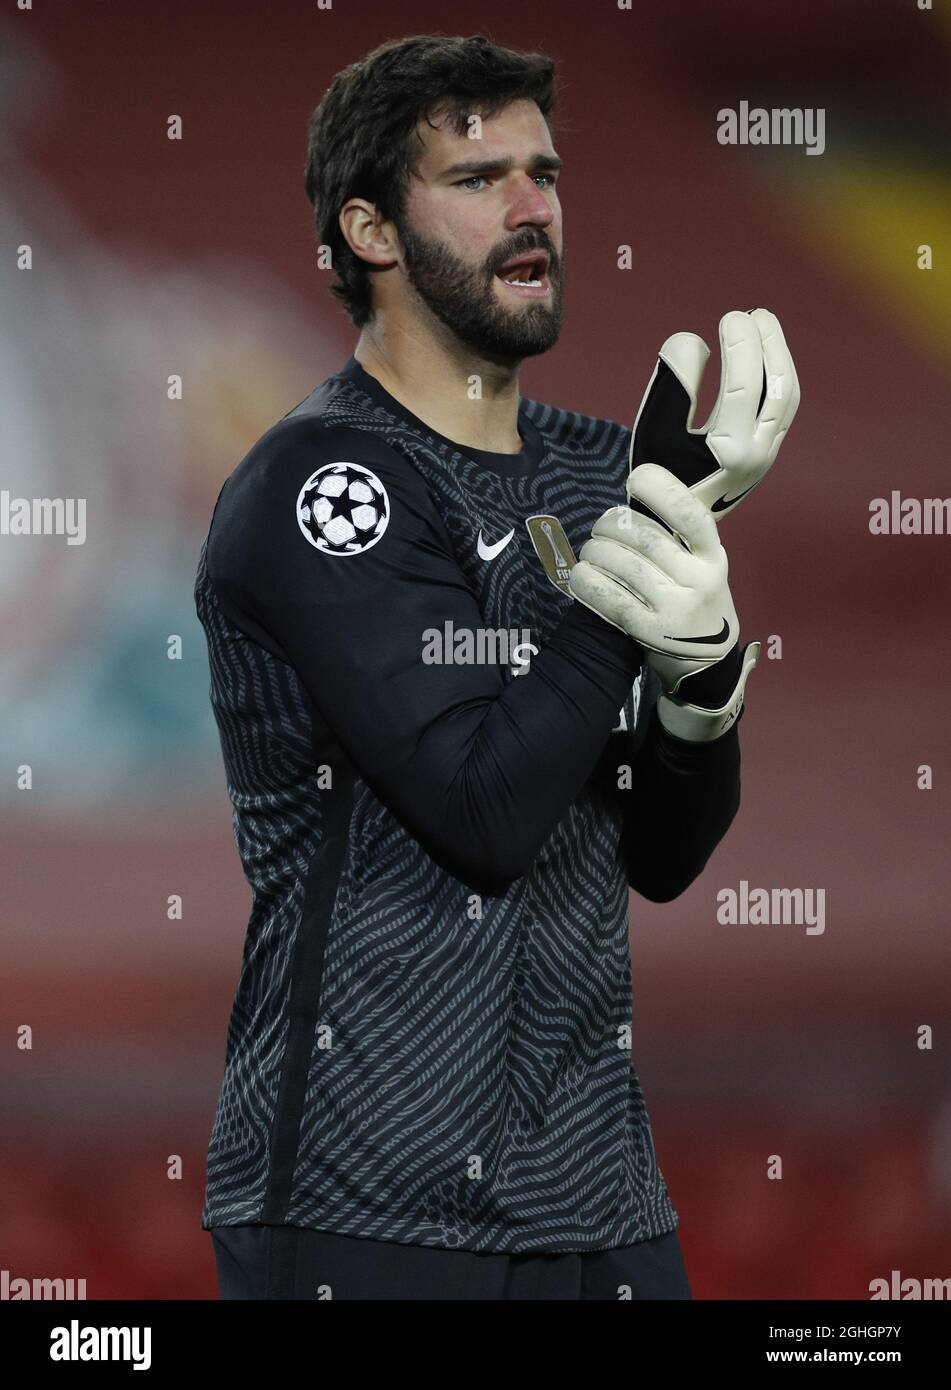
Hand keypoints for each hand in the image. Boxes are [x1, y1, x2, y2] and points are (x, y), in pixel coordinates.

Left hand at [568, 463, 738, 695]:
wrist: (708, 661)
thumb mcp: (700, 566)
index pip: (689, 514)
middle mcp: (700, 579)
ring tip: (589, 554)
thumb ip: (675, 539)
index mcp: (713, 555)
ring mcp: (678, 608)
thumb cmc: (694, 599)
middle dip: (610, 527)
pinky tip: (581, 577)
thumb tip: (628, 504)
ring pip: (624, 566)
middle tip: (598, 530)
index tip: (635, 480)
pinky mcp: (653, 632)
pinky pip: (612, 599)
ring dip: (595, 553)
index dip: (661, 490)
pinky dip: (589, 584)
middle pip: (644, 538)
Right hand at [629, 308, 799, 520]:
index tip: (729, 317)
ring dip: (779, 357)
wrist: (670, 526)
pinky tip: (764, 359)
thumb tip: (695, 340)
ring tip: (763, 327)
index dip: (742, 343)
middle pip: (779, 385)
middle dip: (770, 343)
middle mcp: (757, 454)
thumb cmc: (655, 477)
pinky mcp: (766, 456)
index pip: (746, 382)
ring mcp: (767, 457)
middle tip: (754, 314)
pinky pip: (782, 409)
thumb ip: (672, 383)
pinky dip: (777, 377)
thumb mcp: (654, 429)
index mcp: (729, 449)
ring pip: (787, 397)